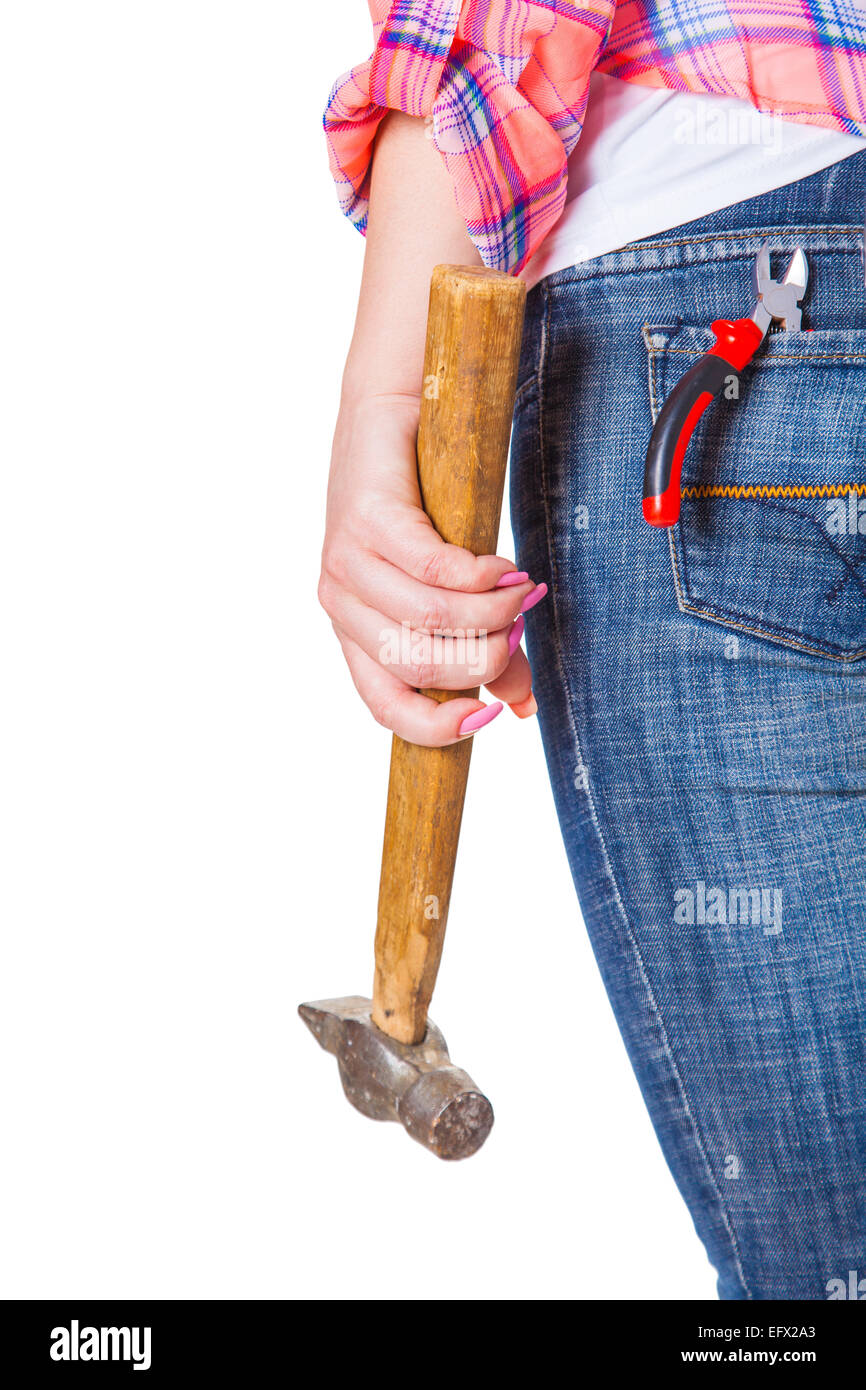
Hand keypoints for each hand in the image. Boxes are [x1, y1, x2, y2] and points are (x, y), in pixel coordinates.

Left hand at [318, 392, 543, 745]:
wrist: (391, 411)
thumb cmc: (426, 507)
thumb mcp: (451, 591)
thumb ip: (481, 649)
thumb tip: (519, 706)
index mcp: (355, 633)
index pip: (385, 706)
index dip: (438, 727)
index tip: (490, 718)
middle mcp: (340, 604)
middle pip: (418, 665)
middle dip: (483, 658)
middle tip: (519, 629)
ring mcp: (347, 562)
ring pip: (429, 620)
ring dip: (491, 616)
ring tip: (521, 594)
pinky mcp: (367, 519)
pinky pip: (435, 570)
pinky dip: (482, 577)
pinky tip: (504, 569)